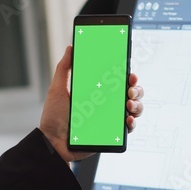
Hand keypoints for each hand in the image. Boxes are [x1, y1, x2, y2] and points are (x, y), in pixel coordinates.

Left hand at [39, 45, 144, 162]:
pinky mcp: (112, 133)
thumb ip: (64, 68)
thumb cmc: (54, 117)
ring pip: (134, 108)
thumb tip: (71, 47)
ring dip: (137, 104)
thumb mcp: (57, 89)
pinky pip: (129, 128)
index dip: (127, 75)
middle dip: (136, 88)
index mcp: (96, 91)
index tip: (129, 72)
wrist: (52, 142)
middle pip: (130, 92)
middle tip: (129, 89)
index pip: (117, 79)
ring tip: (128, 104)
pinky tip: (128, 119)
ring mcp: (110, 119)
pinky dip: (132, 122)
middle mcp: (106, 104)